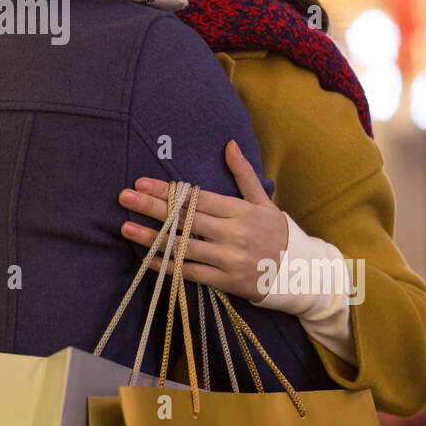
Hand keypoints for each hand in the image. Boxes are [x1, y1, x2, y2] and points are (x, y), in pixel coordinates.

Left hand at [117, 140, 288, 302]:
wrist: (301, 274)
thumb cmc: (278, 233)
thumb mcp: (263, 201)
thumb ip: (243, 174)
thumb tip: (229, 144)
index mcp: (240, 211)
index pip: (196, 198)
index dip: (168, 191)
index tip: (142, 182)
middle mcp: (232, 234)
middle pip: (185, 219)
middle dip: (152, 207)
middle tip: (124, 197)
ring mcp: (228, 260)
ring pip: (183, 247)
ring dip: (152, 238)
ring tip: (126, 228)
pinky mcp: (226, 282)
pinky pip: (191, 273)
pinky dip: (168, 267)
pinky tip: (147, 260)